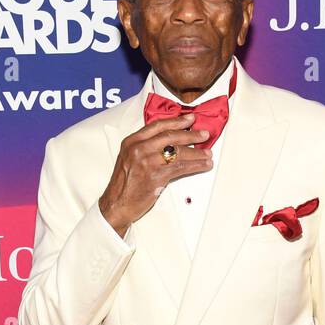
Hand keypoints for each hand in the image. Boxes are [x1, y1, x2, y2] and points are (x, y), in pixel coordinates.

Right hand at [99, 114, 212, 237]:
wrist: (116, 205)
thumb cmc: (124, 185)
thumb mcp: (129, 159)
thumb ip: (145, 148)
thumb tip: (169, 143)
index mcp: (132, 141)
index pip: (158, 126)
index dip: (176, 121)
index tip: (190, 119)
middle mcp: (138, 148)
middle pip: (170, 136)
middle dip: (191, 135)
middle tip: (204, 134)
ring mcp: (147, 162)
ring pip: (178, 152)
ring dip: (197, 153)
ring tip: (208, 154)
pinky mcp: (156, 176)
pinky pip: (180, 168)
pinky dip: (195, 166)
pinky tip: (203, 165)